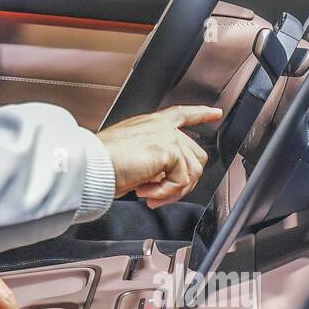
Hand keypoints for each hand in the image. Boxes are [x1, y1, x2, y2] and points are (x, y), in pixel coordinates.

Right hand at [96, 105, 222, 205]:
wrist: (93, 164)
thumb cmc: (101, 163)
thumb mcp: (130, 157)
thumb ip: (152, 161)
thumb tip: (162, 179)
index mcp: (150, 124)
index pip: (181, 114)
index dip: (201, 114)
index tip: (215, 114)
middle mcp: (161, 127)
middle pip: (196, 155)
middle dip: (183, 182)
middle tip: (159, 194)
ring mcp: (167, 136)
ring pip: (192, 172)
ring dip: (171, 191)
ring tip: (149, 194)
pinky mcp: (169, 149)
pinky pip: (181, 181)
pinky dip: (164, 193)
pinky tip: (145, 192)